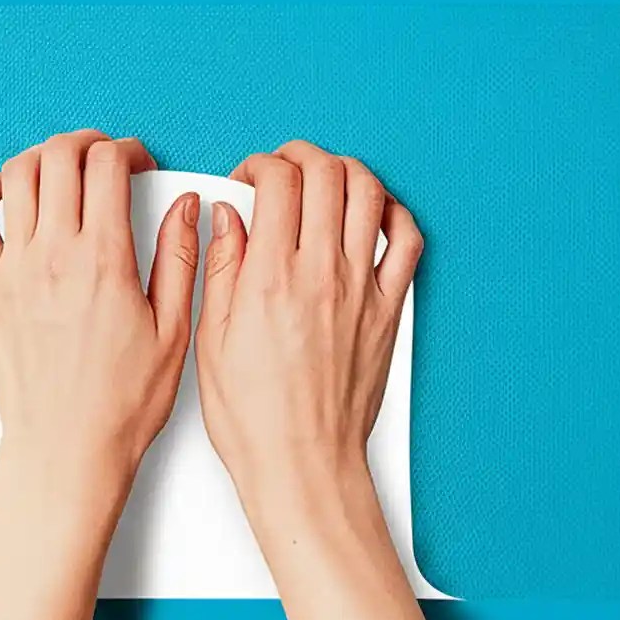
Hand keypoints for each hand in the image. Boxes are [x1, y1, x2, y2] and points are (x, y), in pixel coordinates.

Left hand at [0, 129, 198, 619]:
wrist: (66, 451)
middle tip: (105, 157)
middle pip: (59, 156)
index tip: (139, 162)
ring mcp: (14, 269)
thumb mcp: (174, 332)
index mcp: (104, 259)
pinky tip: (9, 192)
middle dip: (87, 142)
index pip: (107, 166)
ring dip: (44, 157)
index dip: (128, 150)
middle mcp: (53, 255)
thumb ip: (181, 259)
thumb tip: (187, 207)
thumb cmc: (122, 404)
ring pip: (17, 175)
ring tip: (66, 169)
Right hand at [196, 141, 427, 619]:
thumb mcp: (212, 338)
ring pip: (368, 193)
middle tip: (284, 167)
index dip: (259, 165)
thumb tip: (225, 219)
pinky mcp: (388, 309)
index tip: (249, 179)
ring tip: (325, 177)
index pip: (277, 181)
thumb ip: (221, 268)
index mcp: (270, 277)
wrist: (302, 463)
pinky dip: (393, 213)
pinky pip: (407, 241)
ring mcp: (362, 288)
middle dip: (300, 155)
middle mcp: (322, 273)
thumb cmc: (254, 416)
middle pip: (325, 173)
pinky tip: (373, 213)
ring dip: (345, 170)